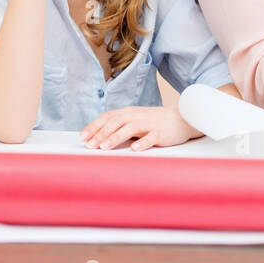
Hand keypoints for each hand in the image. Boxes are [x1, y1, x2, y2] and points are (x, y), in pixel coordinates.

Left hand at [80, 104, 200, 150]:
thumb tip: (97, 138)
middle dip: (101, 133)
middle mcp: (137, 116)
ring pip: (130, 128)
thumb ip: (119, 127)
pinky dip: (142, 142)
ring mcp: (149, 123)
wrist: (180, 119)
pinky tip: (134, 149)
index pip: (108, 117)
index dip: (95, 126)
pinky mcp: (161, 132)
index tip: (83, 137)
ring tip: (104, 147)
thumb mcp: (134, 121)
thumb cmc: (153, 122)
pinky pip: (151, 137)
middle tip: (90, 144)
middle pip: (116, 122)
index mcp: (128, 113)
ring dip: (116, 137)